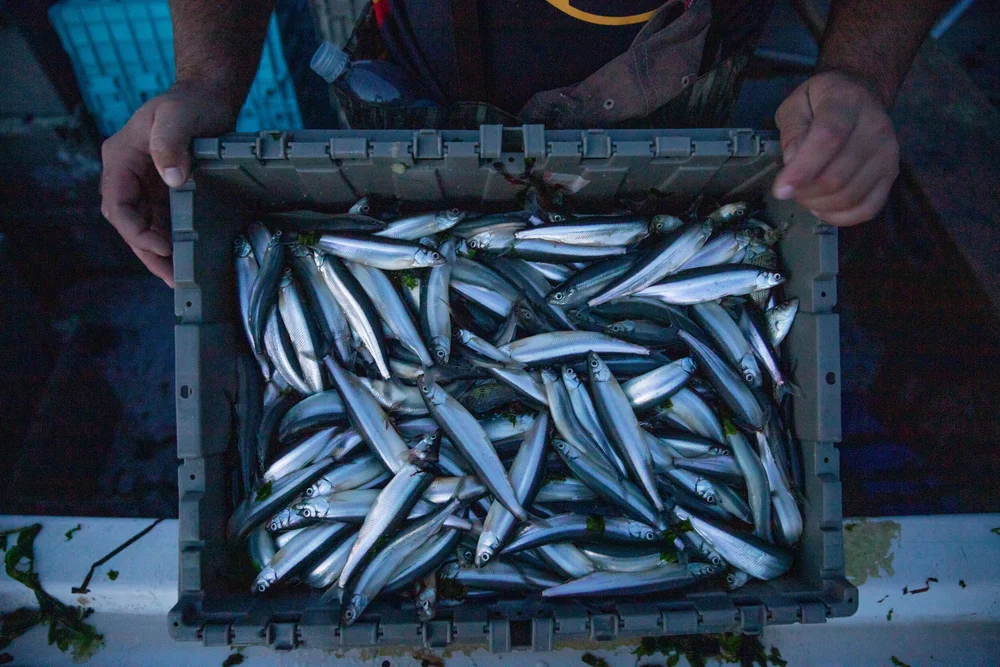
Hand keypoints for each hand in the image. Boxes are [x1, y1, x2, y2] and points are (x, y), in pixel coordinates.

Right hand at [100, 82, 236, 285]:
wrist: (207, 96)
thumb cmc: (189, 103)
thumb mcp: (177, 117)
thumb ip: (170, 143)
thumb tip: (171, 178)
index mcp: (121, 159)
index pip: (118, 204)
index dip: (136, 231)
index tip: (162, 246)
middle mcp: (128, 175)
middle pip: (130, 223)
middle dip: (148, 252)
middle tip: (171, 278)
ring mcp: (145, 184)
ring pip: (145, 227)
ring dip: (159, 253)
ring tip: (178, 278)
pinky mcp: (165, 190)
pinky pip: (162, 221)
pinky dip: (171, 239)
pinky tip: (186, 257)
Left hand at [772, 70, 899, 225]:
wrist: (861, 96)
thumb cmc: (821, 102)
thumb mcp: (796, 105)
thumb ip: (792, 131)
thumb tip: (792, 162)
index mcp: (848, 103)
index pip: (828, 140)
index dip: (802, 170)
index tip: (780, 190)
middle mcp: (875, 128)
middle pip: (837, 176)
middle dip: (805, 192)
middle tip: (789, 190)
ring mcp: (888, 154)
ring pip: (849, 197)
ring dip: (819, 205)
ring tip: (804, 195)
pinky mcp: (891, 175)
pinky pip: (867, 209)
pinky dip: (840, 217)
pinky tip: (823, 207)